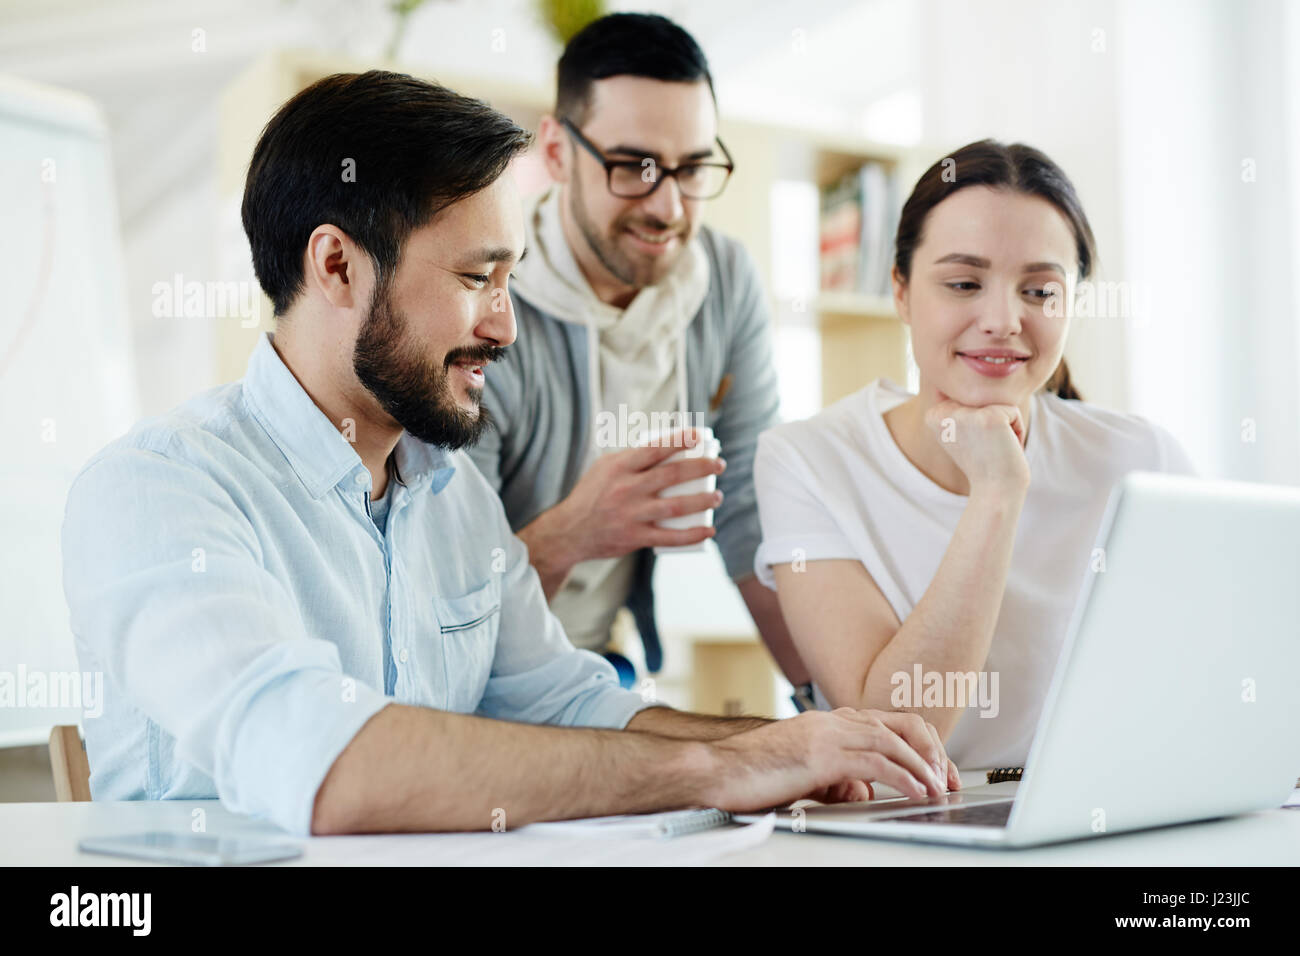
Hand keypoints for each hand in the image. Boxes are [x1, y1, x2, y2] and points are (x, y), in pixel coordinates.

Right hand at [546, 428, 725, 564]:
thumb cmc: (591, 495)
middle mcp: (626, 489)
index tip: (699, 436)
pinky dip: (692, 535)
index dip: (679, 440)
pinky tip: (708, 530)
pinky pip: (669, 537)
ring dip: (702, 501)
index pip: (654, 449)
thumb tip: (665, 447)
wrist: (569, 531)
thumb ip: (631, 458)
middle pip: (671, 475)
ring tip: (717, 497)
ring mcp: (631, 515)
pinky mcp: (634, 538)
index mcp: (619, 467)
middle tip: (719, 464)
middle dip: (700, 468)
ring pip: (675, 506)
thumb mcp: (604, 468)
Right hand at [701, 708, 956, 812]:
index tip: (937, 770)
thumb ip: (839, 780)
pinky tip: (916, 791)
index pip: (890, 723)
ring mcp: (828, 734)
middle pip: (901, 725)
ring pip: (893, 741)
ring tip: (937, 787)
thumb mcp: (807, 776)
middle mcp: (833, 721)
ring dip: (923, 765)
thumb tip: (865, 792)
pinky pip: (876, 764)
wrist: (718, 770)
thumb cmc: (754, 773)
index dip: (921, 744)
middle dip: (932, 751)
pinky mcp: (822, 755)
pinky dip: (903, 777)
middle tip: (947, 778)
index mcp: (830, 721)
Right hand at [925, 399, 1029, 492]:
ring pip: (998, 403)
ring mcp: (966, 414)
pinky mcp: (990, 417)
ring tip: (995, 448)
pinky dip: (1017, 430)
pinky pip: (1013, 411)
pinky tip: (1006, 448)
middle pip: (982, 397)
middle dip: (991, 421)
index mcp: (932, 415)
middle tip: (985, 448)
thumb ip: (957, 408)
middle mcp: (944, 412)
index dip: (977, 422)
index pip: (967, 398)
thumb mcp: (959, 433)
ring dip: (1004, 425)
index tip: (972, 445)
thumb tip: (963, 378)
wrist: (995, 492)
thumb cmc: (983, 464)